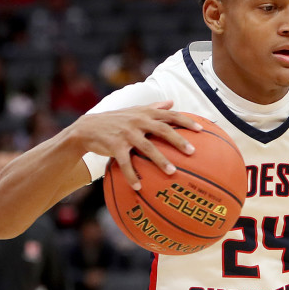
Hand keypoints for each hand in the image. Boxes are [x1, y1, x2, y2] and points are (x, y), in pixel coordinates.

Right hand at [68, 101, 203, 190]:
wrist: (87, 128)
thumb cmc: (116, 120)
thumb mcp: (134, 111)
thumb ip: (154, 107)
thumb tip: (172, 102)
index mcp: (145, 113)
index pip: (170, 115)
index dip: (186, 121)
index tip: (201, 129)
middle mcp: (138, 121)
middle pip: (163, 129)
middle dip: (178, 140)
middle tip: (192, 152)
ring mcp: (126, 133)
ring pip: (147, 147)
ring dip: (160, 160)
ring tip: (172, 172)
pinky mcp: (115, 146)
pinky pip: (125, 163)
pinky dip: (132, 175)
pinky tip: (139, 187)